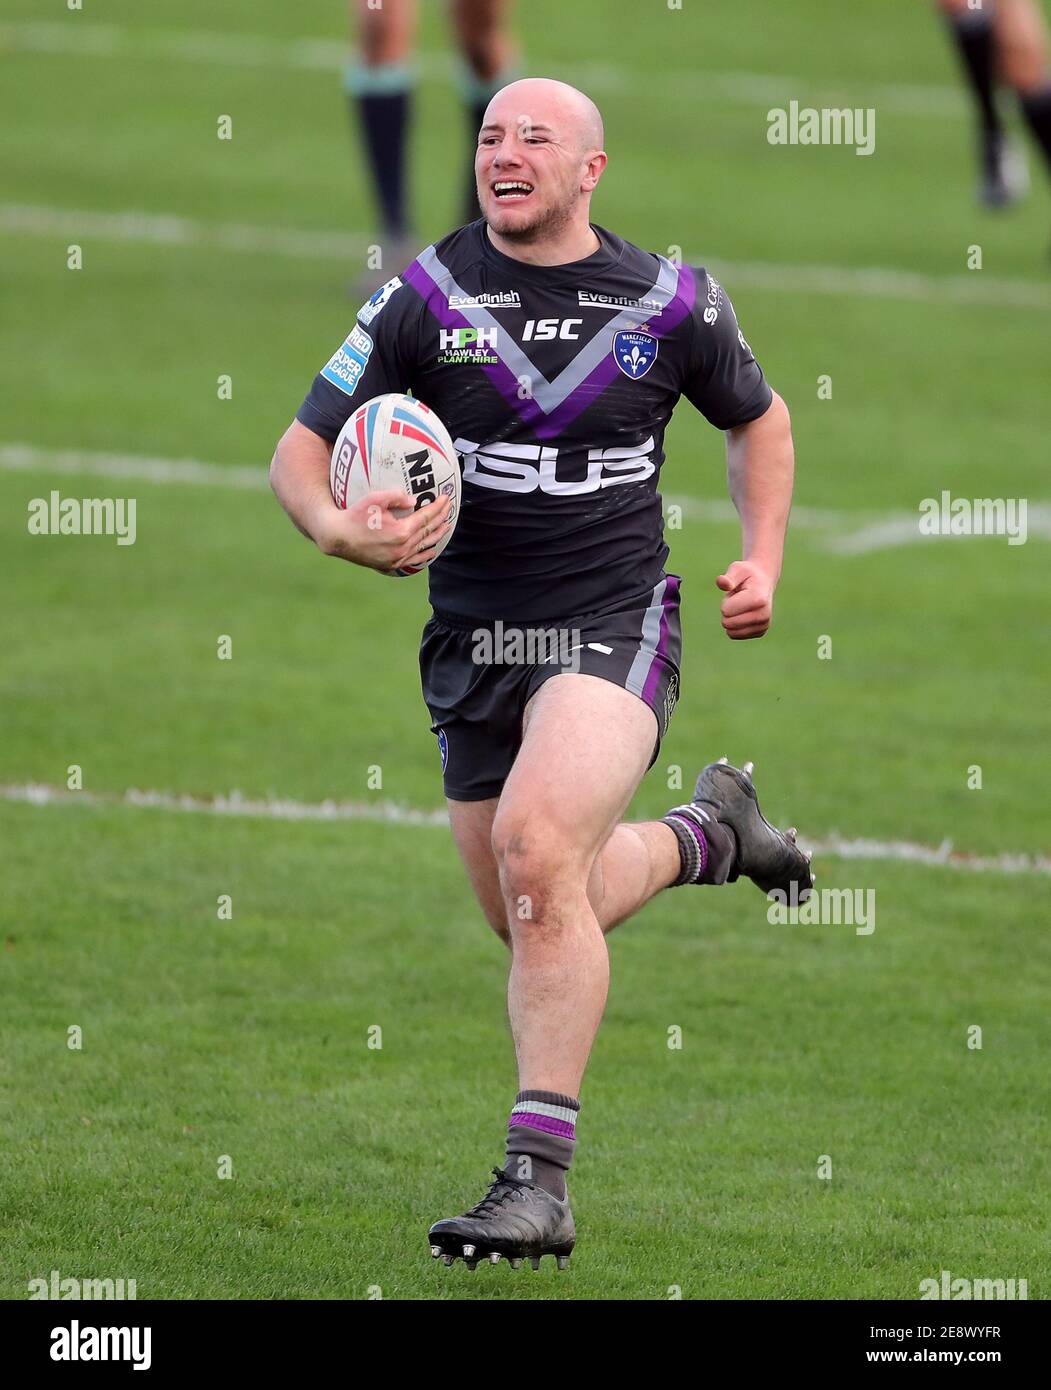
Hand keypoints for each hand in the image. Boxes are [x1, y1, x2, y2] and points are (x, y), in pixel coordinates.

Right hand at [318, 490, 452, 573]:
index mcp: (402, 531)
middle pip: (428, 531)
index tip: (446, 498)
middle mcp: (403, 548)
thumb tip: (414, 500)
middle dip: (441, 517)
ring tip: (446, 526)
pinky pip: (414, 559)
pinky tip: (432, 549)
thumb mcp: (374, 499)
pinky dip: (425, 553)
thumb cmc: (355, 515)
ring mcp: (398, 558)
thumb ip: (396, 496)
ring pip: (424, 546)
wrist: (338, 537)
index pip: (426, 517)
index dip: (438, 507)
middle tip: (449, 507)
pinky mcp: (391, 565)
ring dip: (437, 535)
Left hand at [715, 559, 775, 639]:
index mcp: (758, 599)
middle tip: (738, 600)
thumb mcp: (737, 570)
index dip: (726, 601)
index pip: (725, 611)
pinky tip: (745, 614)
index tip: (738, 593)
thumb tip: (722, 582)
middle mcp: (764, 615)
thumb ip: (729, 577)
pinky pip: (735, 635)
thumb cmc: (747, 575)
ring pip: (730, 632)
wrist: (763, 582)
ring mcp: (764, 625)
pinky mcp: (760, 632)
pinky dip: (735, 626)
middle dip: (727, 611)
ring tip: (741, 606)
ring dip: (731, 618)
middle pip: (727, 623)